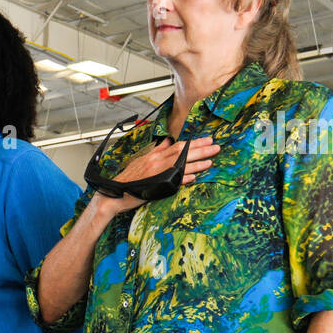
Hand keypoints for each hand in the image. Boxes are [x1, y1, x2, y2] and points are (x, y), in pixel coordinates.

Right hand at [91, 136, 219, 215]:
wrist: (116, 192)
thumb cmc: (129, 178)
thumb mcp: (142, 159)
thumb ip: (157, 150)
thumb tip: (168, 141)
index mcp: (156, 156)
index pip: (179, 146)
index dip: (194, 143)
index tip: (207, 140)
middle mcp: (158, 162)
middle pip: (183, 153)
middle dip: (201, 150)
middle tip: (216, 147)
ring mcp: (158, 173)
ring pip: (182, 166)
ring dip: (197, 163)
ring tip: (211, 161)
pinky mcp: (157, 185)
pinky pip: (174, 181)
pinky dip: (184, 178)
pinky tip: (195, 177)